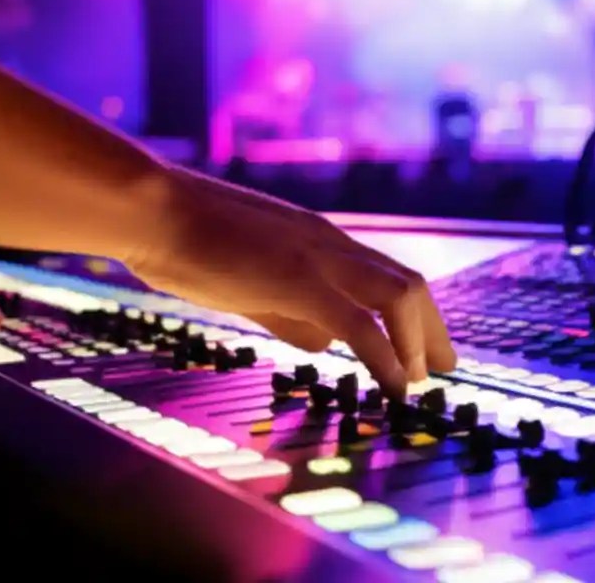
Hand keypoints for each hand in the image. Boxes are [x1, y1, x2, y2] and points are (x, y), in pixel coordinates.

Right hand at [124, 166, 454, 396]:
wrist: (150, 210)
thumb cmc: (185, 241)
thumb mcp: (249, 281)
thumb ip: (290, 312)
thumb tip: (324, 344)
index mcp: (319, 240)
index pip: (386, 275)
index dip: (414, 313)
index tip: (426, 347)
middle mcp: (331, 244)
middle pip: (408, 285)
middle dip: (433, 330)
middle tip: (445, 368)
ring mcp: (319, 259)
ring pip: (399, 298)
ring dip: (418, 343)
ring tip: (421, 381)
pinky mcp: (300, 281)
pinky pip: (360, 325)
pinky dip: (387, 357)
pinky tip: (396, 385)